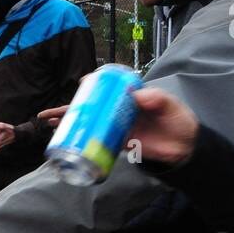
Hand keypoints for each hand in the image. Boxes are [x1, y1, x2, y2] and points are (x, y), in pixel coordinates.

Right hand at [39, 89, 198, 164]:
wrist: (185, 147)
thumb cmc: (179, 121)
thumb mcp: (171, 106)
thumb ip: (158, 100)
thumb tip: (137, 96)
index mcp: (128, 98)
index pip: (104, 89)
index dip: (90, 87)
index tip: (81, 84)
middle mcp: (118, 112)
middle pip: (88, 108)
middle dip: (67, 110)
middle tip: (48, 114)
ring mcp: (116, 128)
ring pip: (88, 125)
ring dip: (68, 126)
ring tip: (49, 127)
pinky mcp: (119, 144)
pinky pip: (97, 143)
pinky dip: (82, 143)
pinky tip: (68, 145)